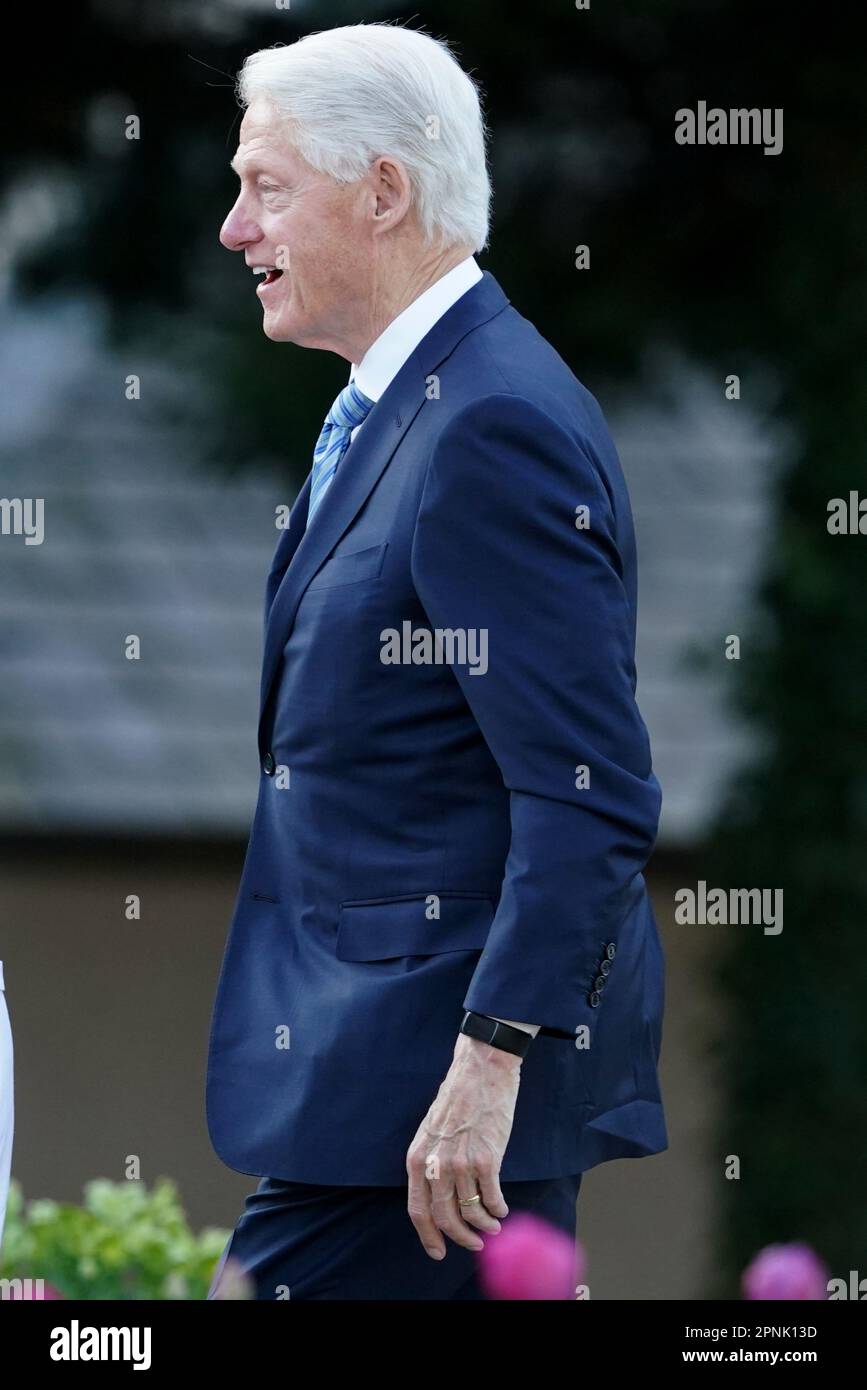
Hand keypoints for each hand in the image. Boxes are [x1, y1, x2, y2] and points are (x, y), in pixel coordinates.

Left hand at [406, 1032, 520, 1258]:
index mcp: (418, 1158)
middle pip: (444, 1218)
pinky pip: (492, 1199)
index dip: (428, 1236)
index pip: (417, 1210)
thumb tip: (443, 1199)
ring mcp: (461, 1163)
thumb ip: (433, 1163)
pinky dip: (498, 1210)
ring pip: (470, 1213)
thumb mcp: (431, 1131)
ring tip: (492, 1226)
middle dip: (461, 1238)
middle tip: (474, 1244)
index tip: (439, 1252)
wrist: (480, 1070)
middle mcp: (436, 1164)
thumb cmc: (458, 1098)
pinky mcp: (487, 1159)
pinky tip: (501, 1208)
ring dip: (484, 1226)